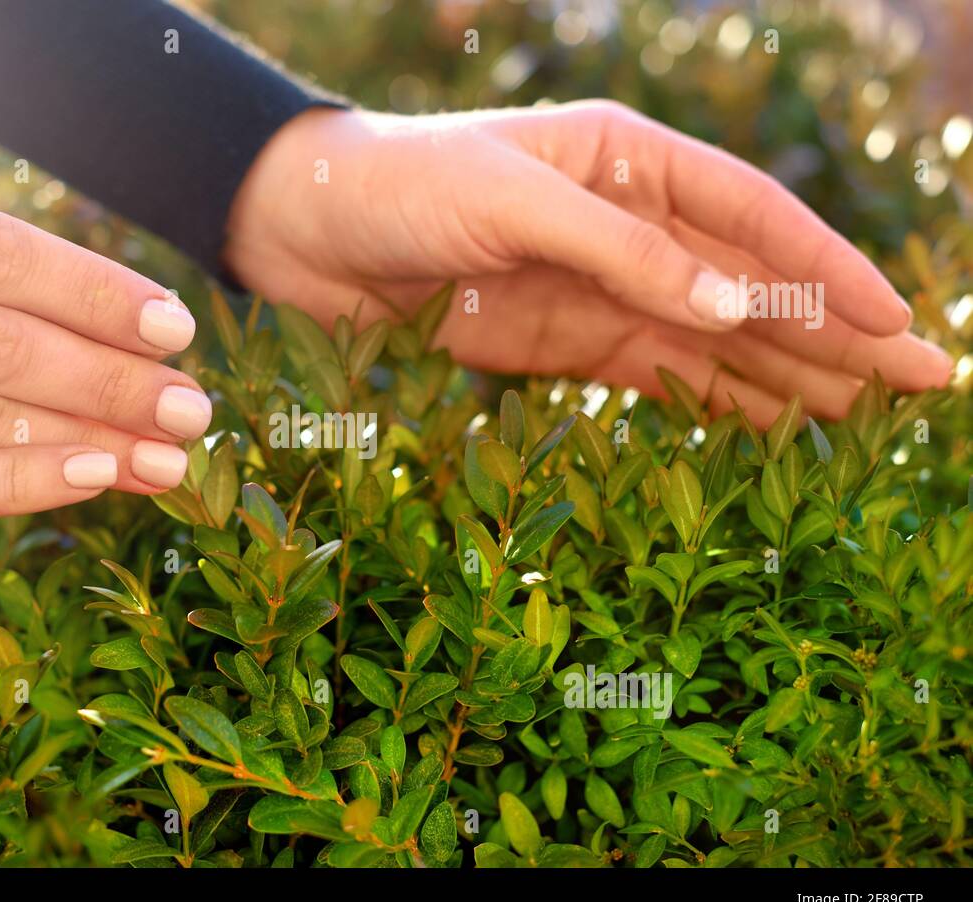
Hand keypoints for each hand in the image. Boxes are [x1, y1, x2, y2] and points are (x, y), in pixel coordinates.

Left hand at [225, 102, 952, 426]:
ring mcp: (596, 287)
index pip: (752, 216)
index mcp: (627, 160)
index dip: (828, 271)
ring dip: (789, 376)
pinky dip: (711, 401)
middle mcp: (626, 224)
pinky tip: (769, 428)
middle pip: (751, 284)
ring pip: (714, 339)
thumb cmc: (400, 185)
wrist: (303, 230)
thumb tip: (729, 309)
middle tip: (921, 383)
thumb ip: (620, 251)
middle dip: (836, 332)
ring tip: (865, 418)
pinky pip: (652, 375)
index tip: (896, 320)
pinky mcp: (558, 343)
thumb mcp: (512, 201)